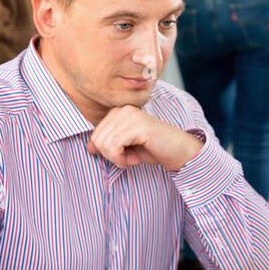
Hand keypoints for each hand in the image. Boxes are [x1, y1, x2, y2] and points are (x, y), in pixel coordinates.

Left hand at [87, 106, 202, 170]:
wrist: (179, 152)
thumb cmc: (154, 149)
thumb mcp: (126, 147)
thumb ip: (108, 144)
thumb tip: (89, 147)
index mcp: (120, 111)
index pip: (96, 134)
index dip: (106, 151)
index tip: (124, 154)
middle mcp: (124, 109)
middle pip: (97, 138)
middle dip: (110, 156)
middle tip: (128, 158)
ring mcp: (131, 115)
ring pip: (104, 143)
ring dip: (116, 158)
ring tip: (132, 159)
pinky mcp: (138, 125)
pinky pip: (114, 146)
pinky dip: (120, 159)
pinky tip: (133, 160)